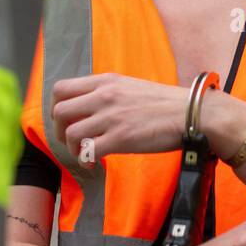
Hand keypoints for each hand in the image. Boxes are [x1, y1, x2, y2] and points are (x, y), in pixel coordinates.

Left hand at [51, 73, 186, 160]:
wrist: (189, 112)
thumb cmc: (164, 102)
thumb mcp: (130, 86)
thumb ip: (107, 93)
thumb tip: (89, 107)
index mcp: (106, 81)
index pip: (61, 88)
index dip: (56, 108)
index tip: (65, 121)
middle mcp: (104, 96)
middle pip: (60, 111)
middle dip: (59, 131)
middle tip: (72, 141)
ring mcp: (111, 117)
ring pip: (70, 133)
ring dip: (72, 149)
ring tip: (84, 154)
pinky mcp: (121, 138)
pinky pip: (88, 151)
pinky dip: (86, 160)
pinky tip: (95, 163)